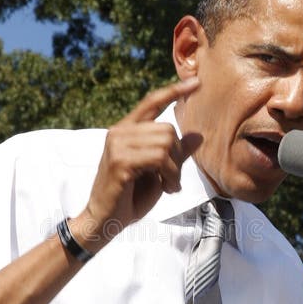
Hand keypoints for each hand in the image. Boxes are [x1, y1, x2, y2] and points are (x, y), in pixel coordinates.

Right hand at [72, 77, 201, 250]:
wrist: (104, 220)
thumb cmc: (129, 197)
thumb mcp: (158, 172)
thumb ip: (175, 153)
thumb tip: (198, 135)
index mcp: (126, 130)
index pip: (152, 101)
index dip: (174, 91)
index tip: (196, 82)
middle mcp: (119, 132)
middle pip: (168, 129)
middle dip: (178, 157)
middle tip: (173, 180)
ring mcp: (117, 145)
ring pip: (166, 144)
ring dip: (175, 170)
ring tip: (170, 186)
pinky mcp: (120, 161)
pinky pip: (159, 159)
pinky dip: (170, 175)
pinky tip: (166, 189)